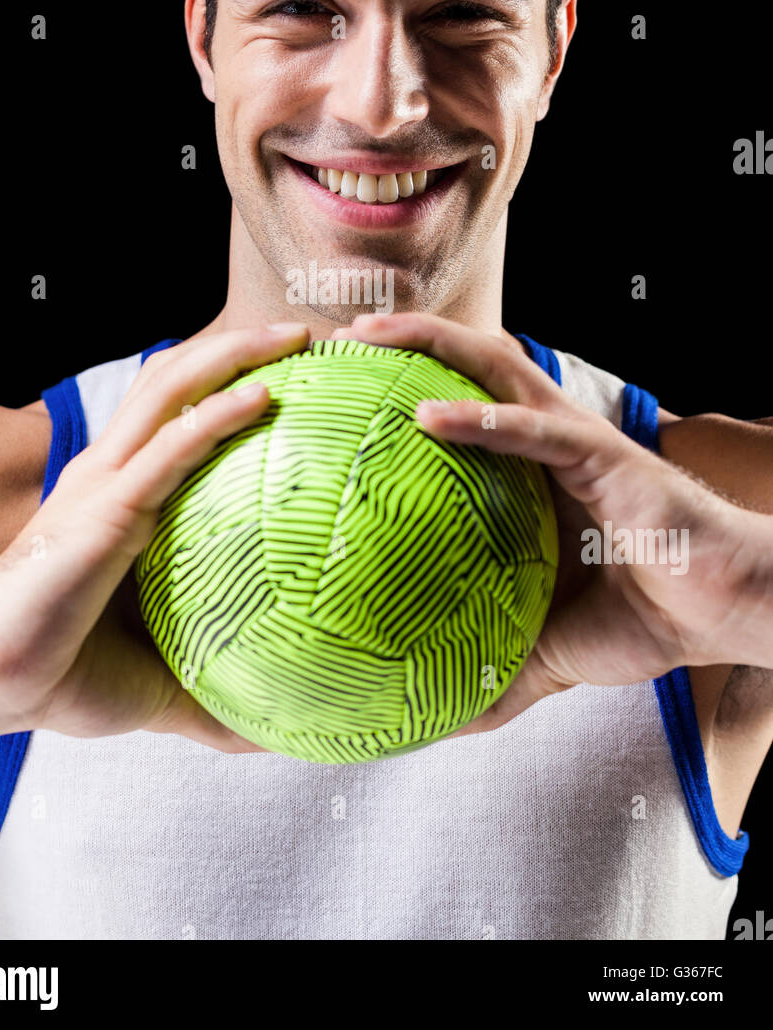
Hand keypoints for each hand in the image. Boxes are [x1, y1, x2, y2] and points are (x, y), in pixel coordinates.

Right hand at [0, 322, 309, 758]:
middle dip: (237, 345)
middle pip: (175, 379)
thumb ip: (213, 701)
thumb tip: (270, 738)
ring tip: (293, 339)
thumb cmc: (62, 673)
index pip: (176, 415)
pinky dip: (217, 415)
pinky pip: (169, 447)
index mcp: (120, 497)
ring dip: (232, 354)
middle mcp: (112, 473)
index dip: (225, 380)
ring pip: (171, 391)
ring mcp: (106, 483)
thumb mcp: (158, 682)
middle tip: (305, 336)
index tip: (293, 373)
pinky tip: (263, 398)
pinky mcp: (106, 507)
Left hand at [330, 312, 772, 732]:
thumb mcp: (549, 652)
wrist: (723, 613)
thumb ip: (496, 673)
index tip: (335, 385)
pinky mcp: (603, 456)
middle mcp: (547, 439)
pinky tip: (428, 417)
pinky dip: (480, 420)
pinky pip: (533, 433)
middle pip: (466, 364)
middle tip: (334, 336)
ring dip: (430, 344)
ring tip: (367, 334)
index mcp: (529, 471)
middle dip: (402, 338)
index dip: (402, 382)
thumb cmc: (647, 617)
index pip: (459, 405)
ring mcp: (574, 439)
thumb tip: (441, 721)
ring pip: (494, 369)